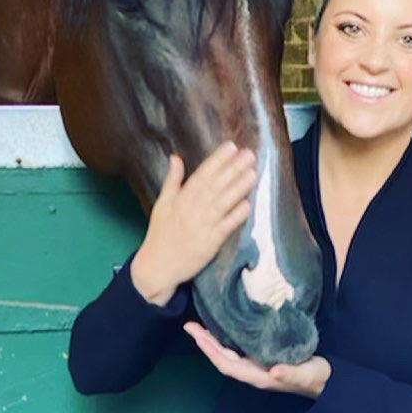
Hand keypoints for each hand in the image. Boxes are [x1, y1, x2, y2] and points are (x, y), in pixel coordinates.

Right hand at [132, 141, 257, 303]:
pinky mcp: (211, 242)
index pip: (203, 175)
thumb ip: (172, 180)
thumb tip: (175, 157)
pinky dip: (236, 215)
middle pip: (216, 185)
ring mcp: (203, 225)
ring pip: (223, 203)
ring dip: (238, 188)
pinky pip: (226, 226)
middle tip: (249, 154)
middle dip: (233, 169)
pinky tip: (248, 204)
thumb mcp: (162, 204)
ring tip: (253, 173)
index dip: (218, 160)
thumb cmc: (160, 233)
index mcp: (181, 198)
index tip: (231, 147)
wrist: (158, 266)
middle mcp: (193, 209)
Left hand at [182, 321, 331, 398]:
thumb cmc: (314, 378)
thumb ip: (291, 374)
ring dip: (212, 341)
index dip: (212, 352)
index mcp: (258, 376)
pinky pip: (237, 348)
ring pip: (227, 353)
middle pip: (222, 358)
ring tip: (199, 325)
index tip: (198, 336)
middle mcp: (252, 371)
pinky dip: (225, 338)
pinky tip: (222, 326)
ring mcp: (255, 365)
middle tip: (190, 325)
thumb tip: (274, 371)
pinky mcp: (261, 357)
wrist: (324, 381)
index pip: (228, 364)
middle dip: (205, 343)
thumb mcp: (306, 375)